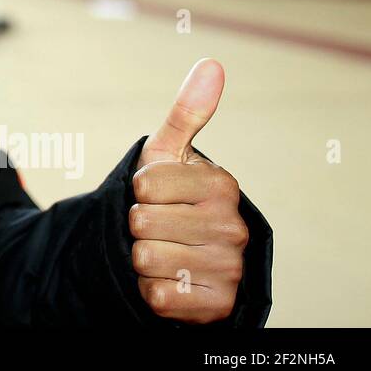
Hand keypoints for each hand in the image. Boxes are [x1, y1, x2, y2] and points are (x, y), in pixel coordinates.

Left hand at [129, 58, 247, 322]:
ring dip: (143, 259)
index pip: (144, 186)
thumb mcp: (168, 155)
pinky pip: (158, 296)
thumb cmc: (170, 198)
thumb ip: (186, 112)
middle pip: (141, 223)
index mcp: (221, 185)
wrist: (184, 260)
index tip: (155, 195)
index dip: (138, 191)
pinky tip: (170, 281)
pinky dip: (152, 290)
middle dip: (137, 225)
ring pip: (147, 258)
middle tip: (159, 226)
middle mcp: (232, 226)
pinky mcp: (218, 306)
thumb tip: (212, 64)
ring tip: (164, 252)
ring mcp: (230, 269)